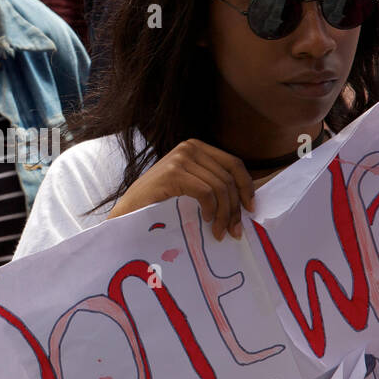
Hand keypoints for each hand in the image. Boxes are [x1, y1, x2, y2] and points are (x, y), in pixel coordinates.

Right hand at [107, 138, 254, 239]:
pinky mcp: (173, 173)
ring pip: (220, 187)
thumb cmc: (159, 202)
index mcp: (196, 147)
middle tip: (235, 230)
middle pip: (229, 177)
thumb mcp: (190, 186)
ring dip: (224, 214)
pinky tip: (206, 221)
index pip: (234, 164)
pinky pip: (206, 192)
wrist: (127, 212)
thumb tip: (247, 199)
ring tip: (220, 232)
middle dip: (235, 207)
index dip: (247, 187)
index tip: (251, 209)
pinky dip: (211, 210)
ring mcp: (180, 158)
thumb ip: (212, 183)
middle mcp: (189, 147)